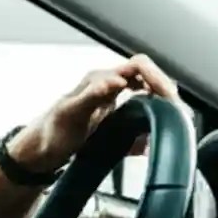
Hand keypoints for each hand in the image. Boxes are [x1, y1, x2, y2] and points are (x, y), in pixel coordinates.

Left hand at [8, 54, 182, 171]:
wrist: (40, 152)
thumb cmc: (51, 133)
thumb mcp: (71, 114)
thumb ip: (93, 95)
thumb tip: (116, 80)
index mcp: (101, 80)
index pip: (140, 65)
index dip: (157, 77)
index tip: (169, 97)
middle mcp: (109, 86)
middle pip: (148, 77)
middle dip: (166, 91)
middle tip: (178, 113)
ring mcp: (113, 100)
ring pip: (148, 93)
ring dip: (163, 104)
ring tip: (174, 121)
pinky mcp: (113, 116)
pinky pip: (140, 111)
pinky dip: (152, 121)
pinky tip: (155, 135)